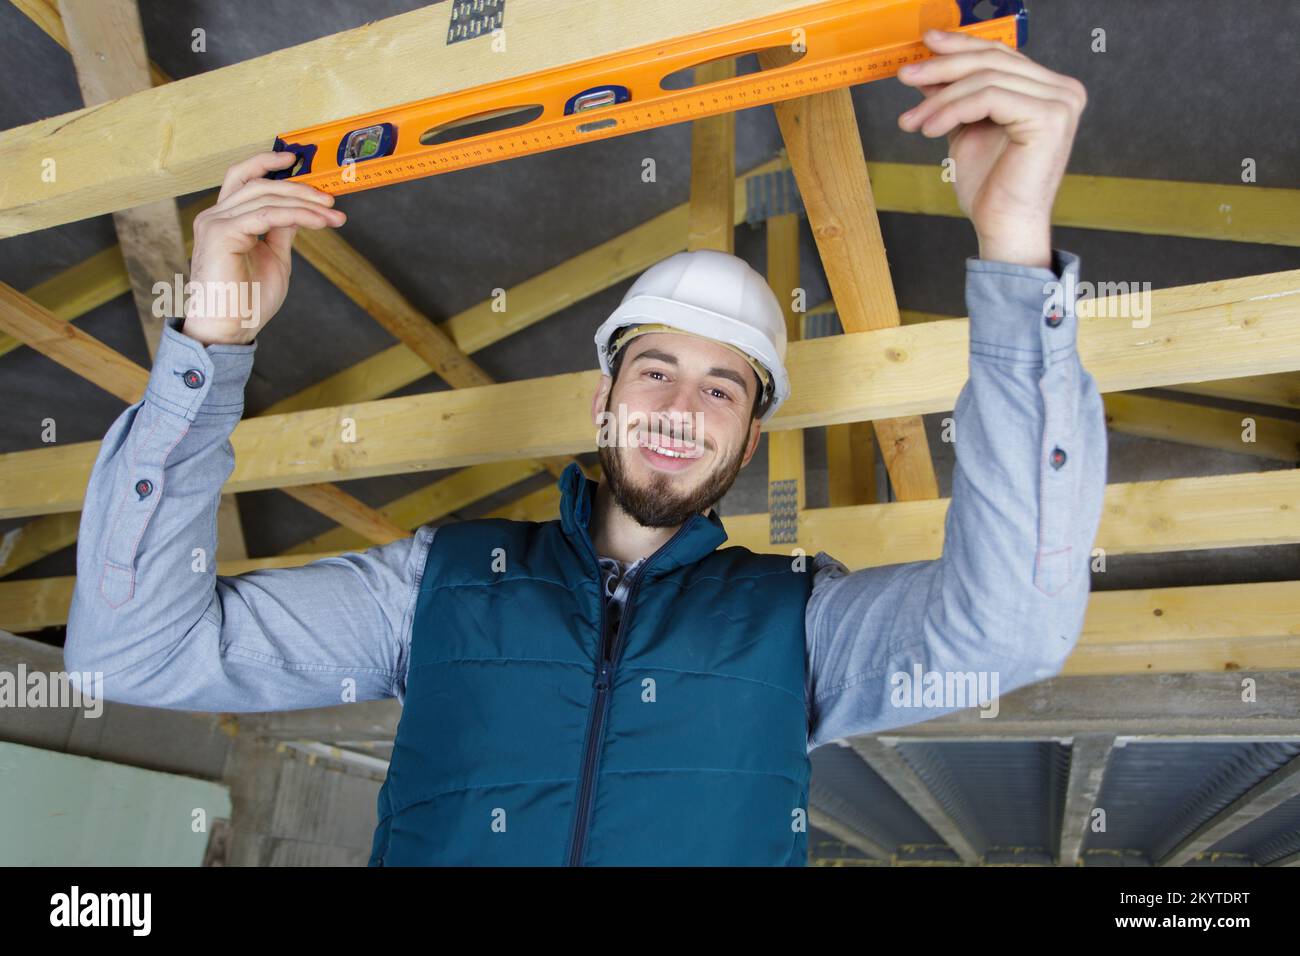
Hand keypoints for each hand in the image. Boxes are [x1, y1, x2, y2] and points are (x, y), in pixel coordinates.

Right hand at [183, 151, 345, 344]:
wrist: (230, 329)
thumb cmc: (247, 300)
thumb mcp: (273, 258)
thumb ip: (281, 230)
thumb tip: (299, 210)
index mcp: (224, 219)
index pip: (243, 179)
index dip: (266, 163)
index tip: (295, 160)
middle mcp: (215, 216)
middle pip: (259, 184)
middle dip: (299, 189)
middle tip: (330, 201)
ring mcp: (215, 223)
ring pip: (266, 197)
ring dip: (305, 204)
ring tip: (332, 216)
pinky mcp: (221, 234)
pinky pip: (266, 215)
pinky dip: (296, 215)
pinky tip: (318, 222)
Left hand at [896, 29, 1085, 267]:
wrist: (1003, 226)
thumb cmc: (990, 186)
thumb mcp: (966, 128)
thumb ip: (955, 96)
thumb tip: (928, 70)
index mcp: (1048, 89)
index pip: (999, 54)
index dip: (959, 46)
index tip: (925, 45)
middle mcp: (1062, 90)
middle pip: (992, 61)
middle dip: (942, 67)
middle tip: (905, 76)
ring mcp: (1060, 102)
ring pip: (985, 79)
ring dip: (939, 98)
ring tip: (912, 120)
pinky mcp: (1049, 117)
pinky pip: (989, 98)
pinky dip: (951, 110)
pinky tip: (929, 128)